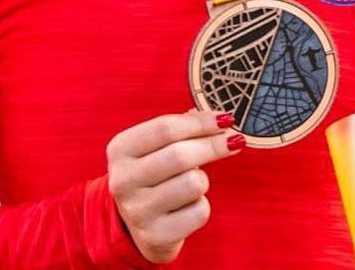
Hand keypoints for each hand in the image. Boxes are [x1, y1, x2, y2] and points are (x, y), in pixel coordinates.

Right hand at [106, 110, 244, 262]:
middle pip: (180, 155)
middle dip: (213, 146)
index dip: (200, 123)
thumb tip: (219, 120)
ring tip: (193, 183)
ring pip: (193, 184)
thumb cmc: (154, 176)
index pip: (165, 128)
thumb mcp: (156, 148)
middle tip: (234, 141)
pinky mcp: (155, 236)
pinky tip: (188, 207)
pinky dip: (201, 206)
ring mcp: (137, 211)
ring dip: (202, 180)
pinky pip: (199, 212)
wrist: (137, 227)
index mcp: (120, 150)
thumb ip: (183, 129)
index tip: (225, 119)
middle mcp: (123, 180)